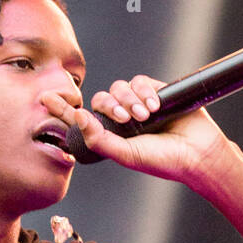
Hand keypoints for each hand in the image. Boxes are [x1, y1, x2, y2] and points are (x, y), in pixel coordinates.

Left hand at [41, 76, 232, 186]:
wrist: (197, 153)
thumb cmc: (162, 160)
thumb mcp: (125, 154)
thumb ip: (99, 139)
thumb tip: (78, 117)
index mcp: (110, 136)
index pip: (81, 119)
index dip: (63, 109)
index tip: (45, 98)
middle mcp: (121, 120)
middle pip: (101, 99)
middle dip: (110, 106)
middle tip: (125, 119)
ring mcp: (137, 104)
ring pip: (119, 88)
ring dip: (129, 100)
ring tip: (146, 117)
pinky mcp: (154, 91)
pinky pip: (138, 81)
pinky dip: (144, 92)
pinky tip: (155, 106)